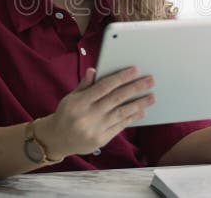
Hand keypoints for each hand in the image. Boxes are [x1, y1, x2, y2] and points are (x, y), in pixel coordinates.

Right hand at [36, 66, 154, 159]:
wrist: (58, 139)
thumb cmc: (66, 114)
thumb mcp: (71, 97)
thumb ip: (84, 85)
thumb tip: (94, 70)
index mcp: (79, 102)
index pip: (104, 87)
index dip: (121, 77)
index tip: (135, 70)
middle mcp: (88, 115)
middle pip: (116, 99)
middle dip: (135, 88)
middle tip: (150, 80)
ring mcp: (95, 129)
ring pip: (121, 113)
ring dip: (139, 104)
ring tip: (152, 97)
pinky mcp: (101, 139)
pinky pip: (119, 126)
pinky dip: (131, 118)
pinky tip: (142, 111)